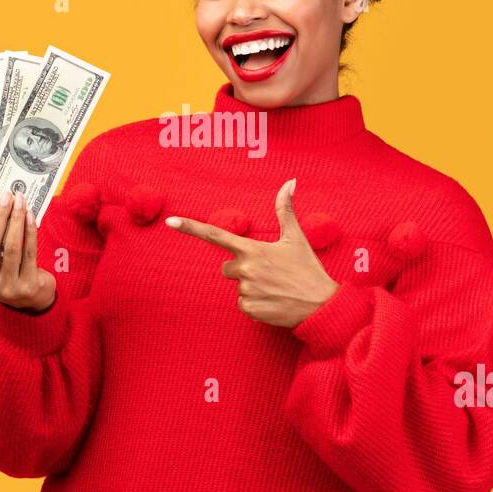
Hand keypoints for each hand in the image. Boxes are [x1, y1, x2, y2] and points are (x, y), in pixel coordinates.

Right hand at [0, 190, 56, 313]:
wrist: (32, 300)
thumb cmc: (9, 273)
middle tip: (6, 196)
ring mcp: (7, 288)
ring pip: (11, 246)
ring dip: (16, 219)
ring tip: (20, 201)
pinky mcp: (27, 286)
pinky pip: (29, 252)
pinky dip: (30, 231)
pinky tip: (30, 216)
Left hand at [165, 178, 338, 327]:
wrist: (322, 305)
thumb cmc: (308, 269)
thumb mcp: (297, 238)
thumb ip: (286, 210)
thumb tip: (290, 182)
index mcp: (253, 249)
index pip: (215, 235)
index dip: (190, 227)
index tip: (170, 221)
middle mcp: (245, 269)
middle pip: (228, 267)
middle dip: (243, 269)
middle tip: (270, 272)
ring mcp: (246, 290)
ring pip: (238, 286)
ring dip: (252, 287)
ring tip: (276, 288)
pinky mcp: (249, 309)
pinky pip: (243, 304)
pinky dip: (256, 304)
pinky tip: (274, 301)